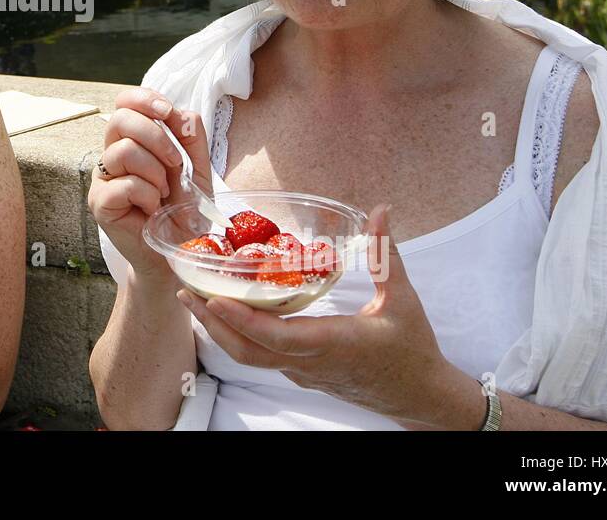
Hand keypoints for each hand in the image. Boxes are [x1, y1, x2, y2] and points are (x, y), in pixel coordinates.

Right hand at [88, 87, 209, 280]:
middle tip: (175, 164)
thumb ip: (192, 138)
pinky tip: (152, 209)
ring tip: (163, 193)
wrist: (177, 251)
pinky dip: (148, 195)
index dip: (144, 99)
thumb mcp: (198, 169)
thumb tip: (179, 114)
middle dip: (156, 137)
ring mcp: (102, 179)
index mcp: (132, 140)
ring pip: (123, 150)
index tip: (167, 112)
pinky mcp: (100, 203)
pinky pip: (124, 184)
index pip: (124, 102)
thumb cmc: (183, 210)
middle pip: (119, 119)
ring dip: (156, 172)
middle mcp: (112, 155)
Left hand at [177, 204, 472, 427]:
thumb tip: (380, 210)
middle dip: (214, 323)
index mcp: (335, 343)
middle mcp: (310, 362)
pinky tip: (226, 310)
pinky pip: (260, 356)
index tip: (215, 298)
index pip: (280, 338)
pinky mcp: (301, 372)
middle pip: (249, 351)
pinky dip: (237, 334)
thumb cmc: (413, 348)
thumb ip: (386, 254)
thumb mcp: (403, 299)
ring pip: (250, 357)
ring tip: (195, 298)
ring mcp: (303, 371)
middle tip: (186, 292)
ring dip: (220, 330)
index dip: (244, 320)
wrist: (419, 395)